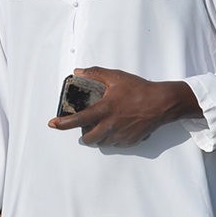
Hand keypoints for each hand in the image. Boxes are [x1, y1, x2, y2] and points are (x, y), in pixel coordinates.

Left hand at [47, 67, 201, 146]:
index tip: (52, 124)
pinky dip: (111, 139)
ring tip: (101, 125)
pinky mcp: (130, 141)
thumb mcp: (116, 77)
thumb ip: (95, 74)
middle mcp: (111, 125)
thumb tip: (79, 72)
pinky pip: (115, 144)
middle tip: (85, 126)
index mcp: (105, 110)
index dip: (63, 124)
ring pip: (101, 143)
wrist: (163, 103)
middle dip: (83, 134)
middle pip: (88, 139)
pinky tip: (115, 127)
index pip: (78, 120)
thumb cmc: (139, 89)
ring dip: (97, 137)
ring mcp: (121, 135)